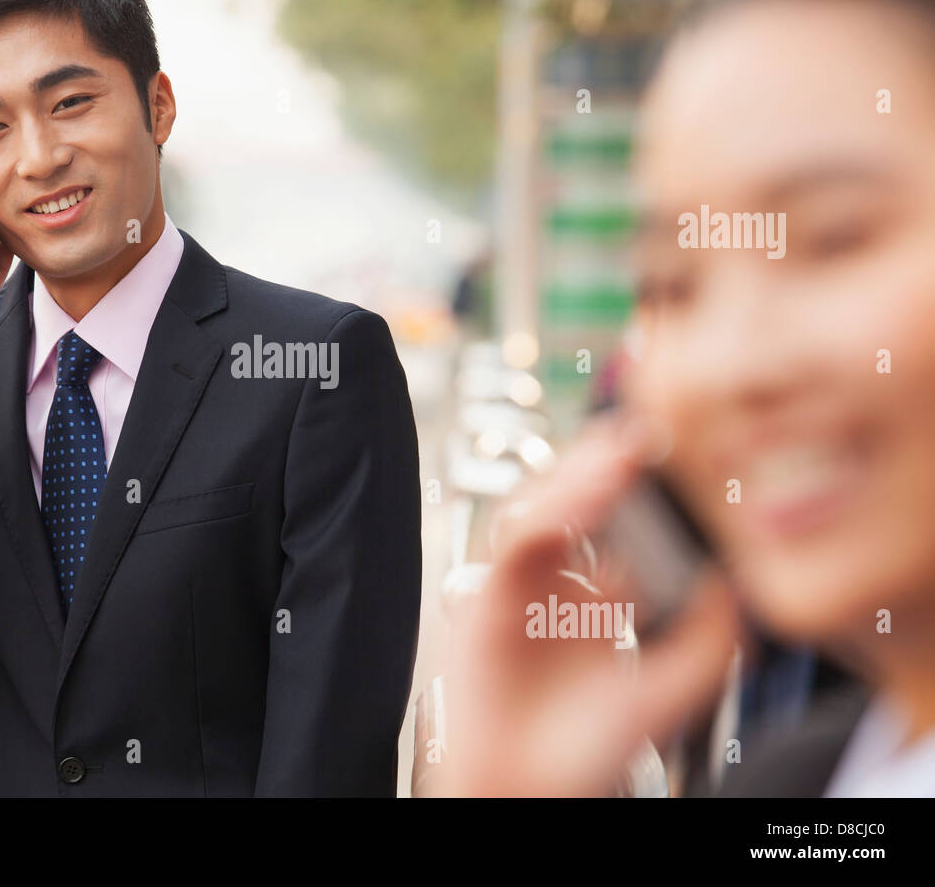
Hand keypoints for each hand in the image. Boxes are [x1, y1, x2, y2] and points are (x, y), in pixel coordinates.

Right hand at [440, 416, 740, 796]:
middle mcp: (554, 582)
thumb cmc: (587, 752)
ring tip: (622, 454)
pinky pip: (515, 540)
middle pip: (572, 498)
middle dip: (605, 462)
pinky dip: (548, 515)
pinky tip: (585, 503)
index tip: (677, 454)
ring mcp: (519, 585)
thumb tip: (736, 580)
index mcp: (595, 596)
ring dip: (579, 476)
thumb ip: (708, 638)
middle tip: (647, 433)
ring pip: (540, 504)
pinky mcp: (486, 594)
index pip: (614, 519)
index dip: (638, 483)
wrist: (529, 788)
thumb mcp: (669, 689)